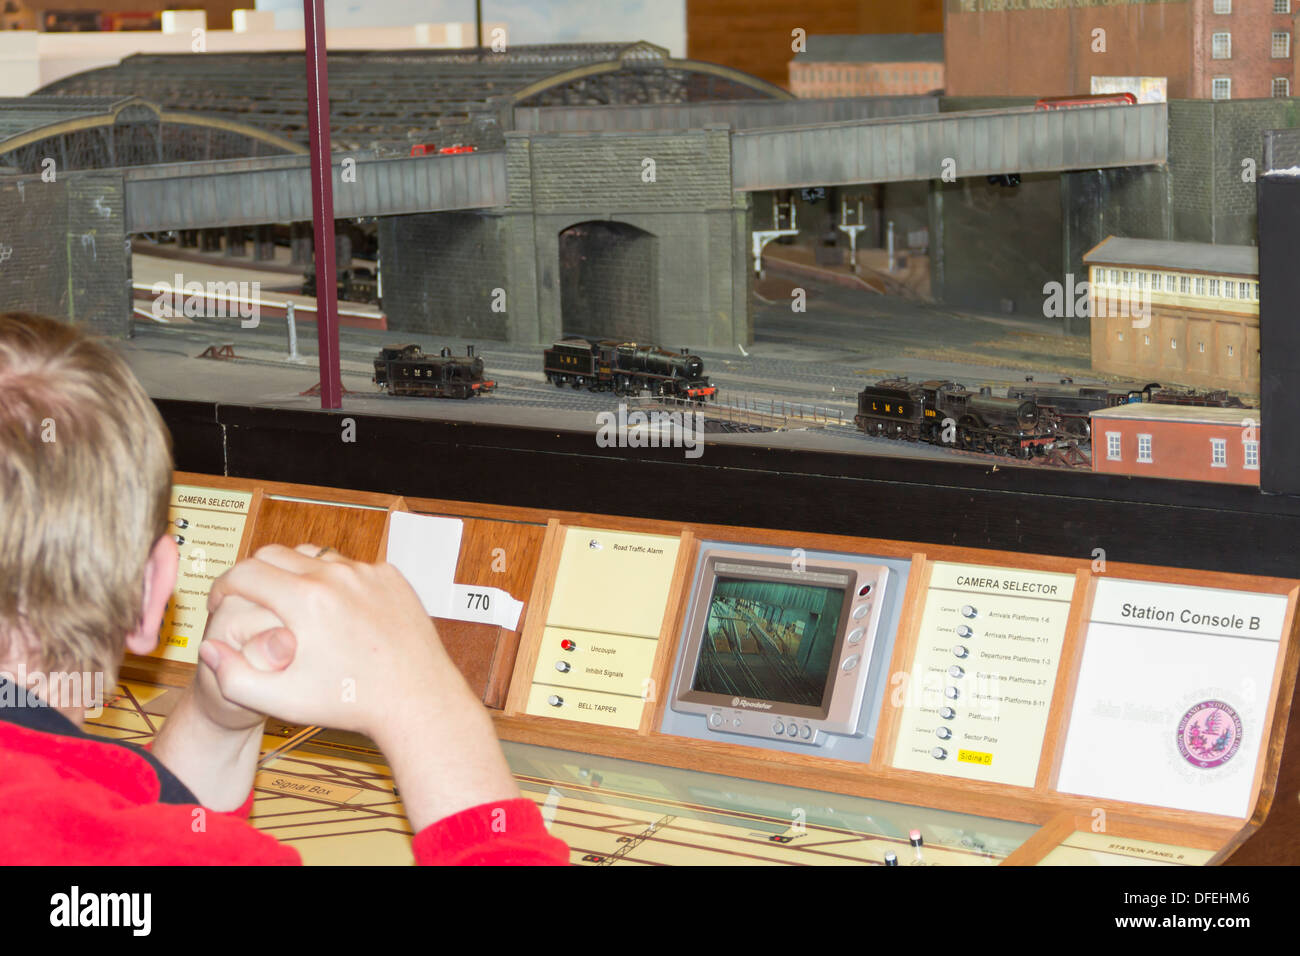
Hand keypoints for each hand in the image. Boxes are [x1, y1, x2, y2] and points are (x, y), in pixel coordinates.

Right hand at [200, 544, 477, 741]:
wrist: (416, 698)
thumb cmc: (349, 703)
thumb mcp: (281, 701)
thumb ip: (233, 676)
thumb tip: (208, 647)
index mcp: (304, 600)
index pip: (244, 573)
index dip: (222, 587)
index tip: (220, 602)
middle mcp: (335, 576)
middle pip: (274, 555)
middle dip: (252, 574)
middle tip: (247, 598)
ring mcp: (366, 572)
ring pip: (313, 557)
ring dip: (293, 574)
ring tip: (287, 603)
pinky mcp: (389, 576)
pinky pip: (350, 567)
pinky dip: (333, 581)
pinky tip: (332, 611)